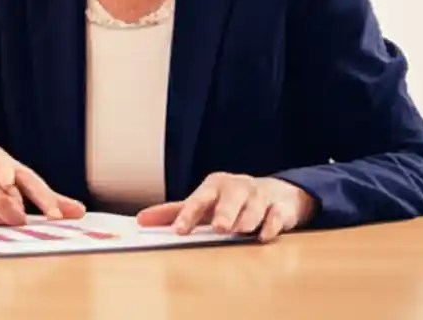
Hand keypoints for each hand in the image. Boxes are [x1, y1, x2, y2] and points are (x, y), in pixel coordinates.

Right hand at [0, 141, 84, 225]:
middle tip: (19, 218)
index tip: (56, 216)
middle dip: (15, 215)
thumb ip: (48, 196)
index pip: (30, 183)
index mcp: (8, 164)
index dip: (45, 200)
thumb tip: (80, 212)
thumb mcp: (19, 174)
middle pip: (7, 204)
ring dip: (0, 219)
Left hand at [137, 172, 315, 241]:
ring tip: (239, 231)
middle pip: (230, 199)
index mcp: (214, 186)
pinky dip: (270, 227)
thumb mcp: (203, 203)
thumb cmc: (231, 200)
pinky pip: (276, 217)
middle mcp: (237, 188)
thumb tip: (141, 220)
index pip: (198, 200)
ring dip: (246, 220)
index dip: (188, 215)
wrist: (276, 193)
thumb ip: (173, 212)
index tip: (179, 230)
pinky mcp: (280, 208)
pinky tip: (263, 236)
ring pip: (254, 208)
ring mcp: (260, 197)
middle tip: (219, 227)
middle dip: (225, 213)